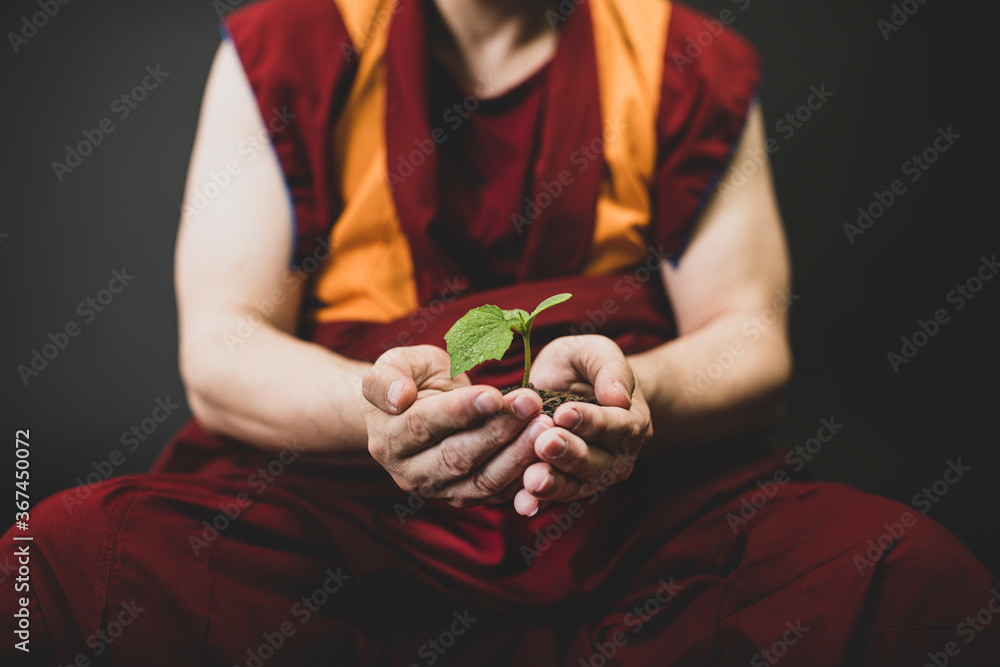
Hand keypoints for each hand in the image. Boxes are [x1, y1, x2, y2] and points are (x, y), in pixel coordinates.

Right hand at [361, 345, 551, 507]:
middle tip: (532, 405)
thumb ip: (386, 378)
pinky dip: (525, 476)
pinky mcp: (466, 497)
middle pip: (457, 457)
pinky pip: (499, 493)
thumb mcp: (394, 364)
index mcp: (388, 437)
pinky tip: (547, 451)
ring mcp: (439, 490)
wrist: (414, 409)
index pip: (424, 425)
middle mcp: (409, 472)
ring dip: (517, 455)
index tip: (494, 395)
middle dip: (498, 431)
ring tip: (545, 426)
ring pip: (482, 481)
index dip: (461, 411)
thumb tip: (399, 397)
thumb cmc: (409, 379)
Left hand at [513, 335, 651, 515]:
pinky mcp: (564, 486)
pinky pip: (552, 497)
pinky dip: (537, 502)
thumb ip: (610, 368)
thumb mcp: (595, 352)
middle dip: (571, 454)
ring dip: (555, 484)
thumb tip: (619, 397)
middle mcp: (617, 455)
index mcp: (631, 421)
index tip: (565, 413)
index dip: (592, 422)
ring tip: (531, 478)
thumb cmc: (585, 366)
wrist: (569, 388)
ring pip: (577, 485)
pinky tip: (522, 503)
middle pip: (599, 463)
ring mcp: (591, 475)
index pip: (618, 426)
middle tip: (545, 443)